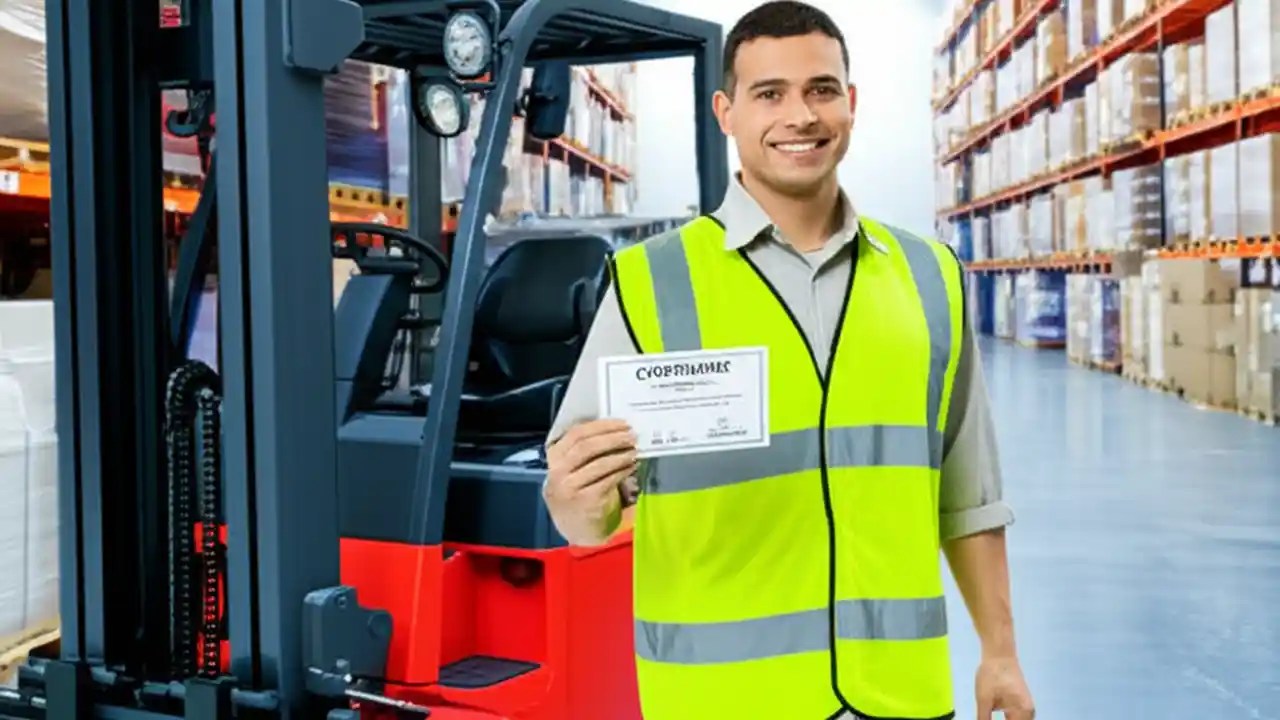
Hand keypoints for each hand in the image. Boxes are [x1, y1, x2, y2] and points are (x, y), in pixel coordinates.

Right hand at [544, 419, 637, 543]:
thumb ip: (583, 452)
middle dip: (613, 438)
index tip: (621, 423)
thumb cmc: (579, 493)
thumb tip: (615, 430)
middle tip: (632, 435)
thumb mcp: (572, 471)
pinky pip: (609, 480)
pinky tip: (632, 467)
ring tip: (635, 450)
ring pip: (599, 463)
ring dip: (621, 454)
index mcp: (554, 458)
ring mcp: (569, 488)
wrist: (577, 530)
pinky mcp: (585, 501)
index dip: (601, 426)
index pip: (576, 434)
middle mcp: (557, 472)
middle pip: (586, 446)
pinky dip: (623, 471)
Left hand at [975, 654, 1033, 719]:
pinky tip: (993, 718)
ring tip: (988, 717)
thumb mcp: (983, 700)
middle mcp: (1029, 713)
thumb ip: (983, 719)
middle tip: (986, 719)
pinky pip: (1016, 719)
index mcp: (1022, 712)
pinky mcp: (1021, 704)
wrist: (999, 654)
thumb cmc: (991, 674)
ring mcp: (1027, 709)